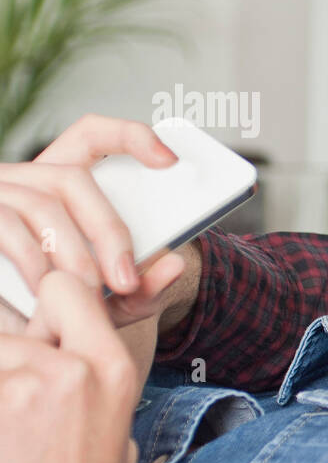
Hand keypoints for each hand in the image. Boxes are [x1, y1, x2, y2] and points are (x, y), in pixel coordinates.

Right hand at [0, 114, 189, 335]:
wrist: (17, 326)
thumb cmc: (63, 305)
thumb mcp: (109, 300)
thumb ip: (144, 287)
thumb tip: (176, 264)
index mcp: (61, 181)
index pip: (91, 135)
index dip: (129, 136)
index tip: (168, 160)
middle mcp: (24, 177)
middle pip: (73, 178)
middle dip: (107, 230)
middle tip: (126, 280)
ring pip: (41, 204)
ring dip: (72, 253)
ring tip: (89, 292)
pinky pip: (6, 225)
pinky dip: (33, 259)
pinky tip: (46, 288)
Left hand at [0, 272, 139, 462]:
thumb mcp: (112, 423)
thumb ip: (87, 367)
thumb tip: (57, 319)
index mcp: (111, 368)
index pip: (65, 288)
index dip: (46, 308)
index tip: (36, 333)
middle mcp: (67, 369)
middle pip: (10, 328)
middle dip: (11, 362)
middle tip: (21, 410)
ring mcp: (16, 388)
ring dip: (0, 388)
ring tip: (11, 432)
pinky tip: (6, 434)